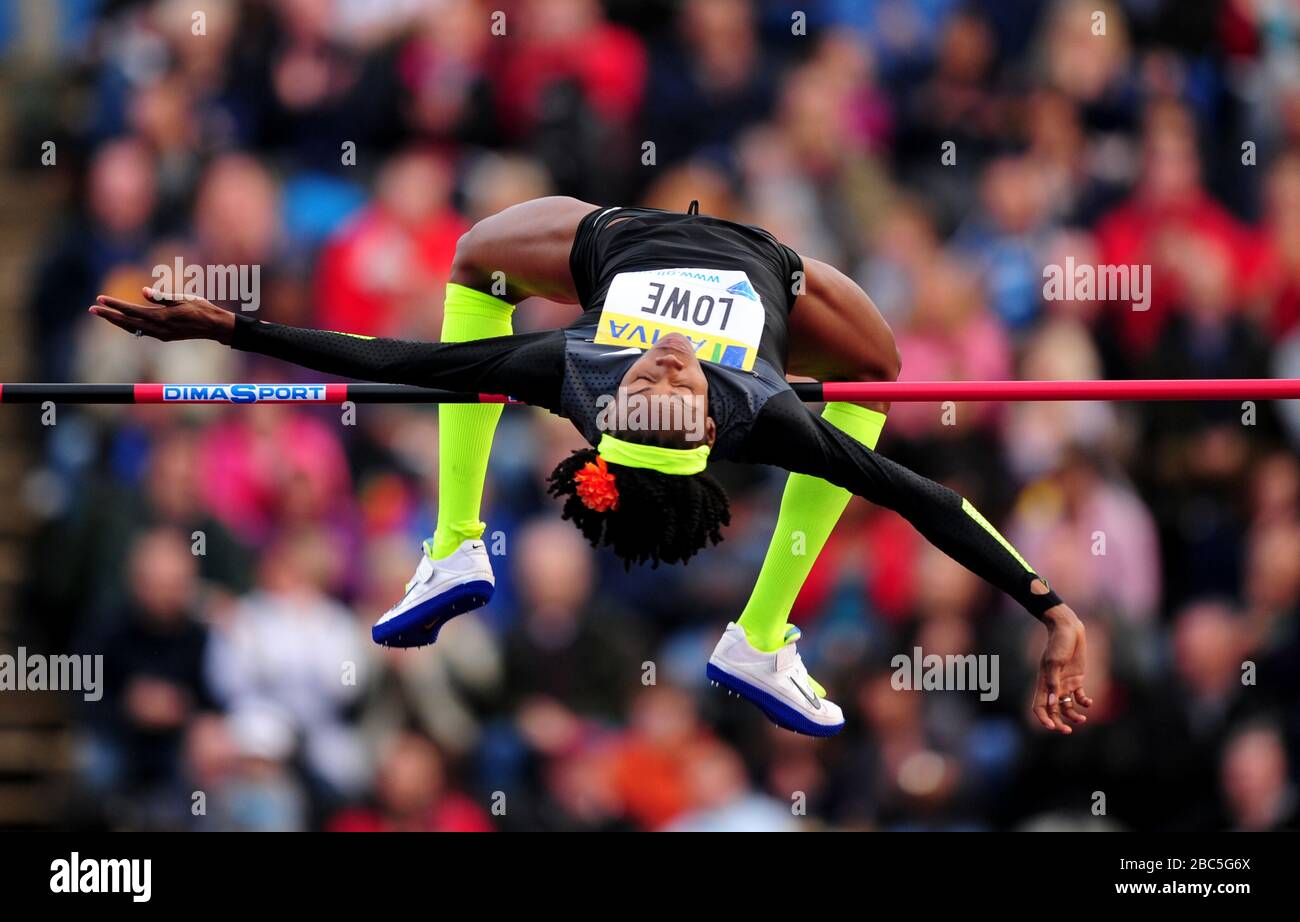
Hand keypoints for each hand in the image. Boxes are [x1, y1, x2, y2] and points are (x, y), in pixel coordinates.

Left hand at [89, 287, 236, 344]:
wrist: (215, 326)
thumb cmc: (201, 308)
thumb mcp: (182, 298)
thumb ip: (162, 297)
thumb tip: (144, 291)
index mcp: (162, 317)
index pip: (131, 310)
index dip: (114, 305)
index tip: (100, 299)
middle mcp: (159, 328)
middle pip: (127, 322)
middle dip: (108, 316)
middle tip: (92, 309)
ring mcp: (161, 334)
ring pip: (133, 329)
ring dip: (117, 322)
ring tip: (104, 315)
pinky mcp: (165, 337)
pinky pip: (142, 332)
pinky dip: (130, 326)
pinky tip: (124, 322)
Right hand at [1032, 604, 1092, 734]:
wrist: (1068, 628)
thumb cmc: (1059, 643)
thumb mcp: (1055, 662)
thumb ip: (1053, 683)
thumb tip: (1051, 704)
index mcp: (1043, 683)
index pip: (1038, 707)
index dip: (1043, 719)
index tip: (1052, 728)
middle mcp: (1052, 686)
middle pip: (1052, 711)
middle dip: (1059, 722)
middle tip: (1068, 731)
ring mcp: (1065, 683)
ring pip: (1066, 707)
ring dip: (1073, 715)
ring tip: (1082, 718)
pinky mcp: (1076, 679)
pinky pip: (1079, 697)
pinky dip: (1084, 703)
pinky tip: (1088, 702)